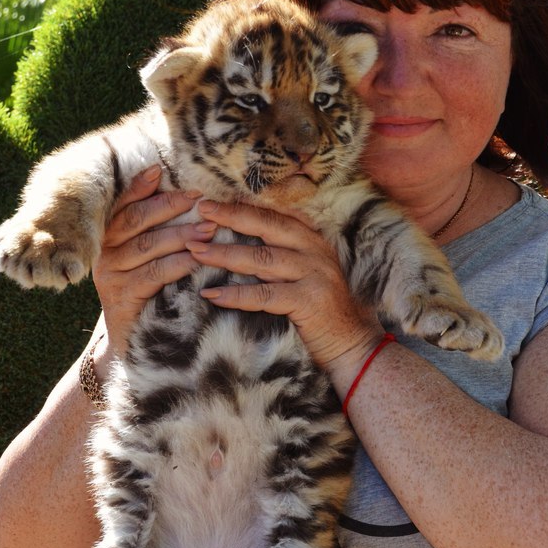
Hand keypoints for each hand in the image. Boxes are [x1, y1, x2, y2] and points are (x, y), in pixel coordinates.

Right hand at [92, 166, 216, 354]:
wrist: (133, 342)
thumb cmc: (149, 293)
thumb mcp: (150, 260)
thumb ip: (156, 232)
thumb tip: (189, 197)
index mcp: (108, 237)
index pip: (122, 205)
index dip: (139, 187)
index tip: (160, 169)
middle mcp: (104, 253)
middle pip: (134, 220)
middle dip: (168, 206)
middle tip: (198, 198)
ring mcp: (111, 276)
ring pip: (147, 246)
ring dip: (180, 235)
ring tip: (208, 228)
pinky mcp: (122, 298)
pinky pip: (154, 274)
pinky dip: (179, 264)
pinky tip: (199, 259)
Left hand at [189, 199, 382, 372]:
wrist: (352, 345)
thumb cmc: (321, 311)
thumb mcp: (306, 274)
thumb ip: (284, 254)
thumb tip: (240, 242)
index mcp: (313, 240)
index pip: (274, 215)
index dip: (242, 207)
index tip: (211, 202)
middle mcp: (315, 252)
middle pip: (267, 227)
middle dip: (231, 218)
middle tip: (200, 213)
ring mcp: (314, 275)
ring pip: (262, 258)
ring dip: (225, 254)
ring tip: (195, 252)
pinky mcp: (308, 301)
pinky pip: (264, 295)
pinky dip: (235, 295)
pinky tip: (212, 294)